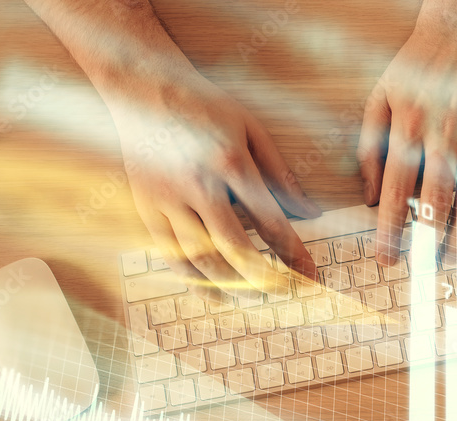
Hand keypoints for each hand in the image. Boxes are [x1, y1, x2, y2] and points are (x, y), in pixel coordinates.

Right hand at [108, 70, 320, 297]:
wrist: (144, 87)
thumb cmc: (206, 107)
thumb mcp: (252, 128)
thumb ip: (281, 172)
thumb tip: (312, 212)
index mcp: (229, 162)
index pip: (270, 221)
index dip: (293, 254)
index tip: (311, 276)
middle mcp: (196, 184)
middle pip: (234, 248)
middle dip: (263, 278)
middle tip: (285, 293)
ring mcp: (166, 198)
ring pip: (199, 257)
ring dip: (230, 285)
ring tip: (254, 296)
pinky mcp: (146, 207)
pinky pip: (169, 254)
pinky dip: (193, 280)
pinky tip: (215, 293)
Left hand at [358, 0, 456, 265]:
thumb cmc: (417, 64)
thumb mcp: (380, 97)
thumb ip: (370, 148)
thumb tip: (370, 199)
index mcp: (410, 126)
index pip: (397, 190)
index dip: (392, 229)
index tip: (387, 259)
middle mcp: (446, 134)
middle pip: (438, 201)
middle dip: (429, 243)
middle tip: (423, 270)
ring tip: (452, 261)